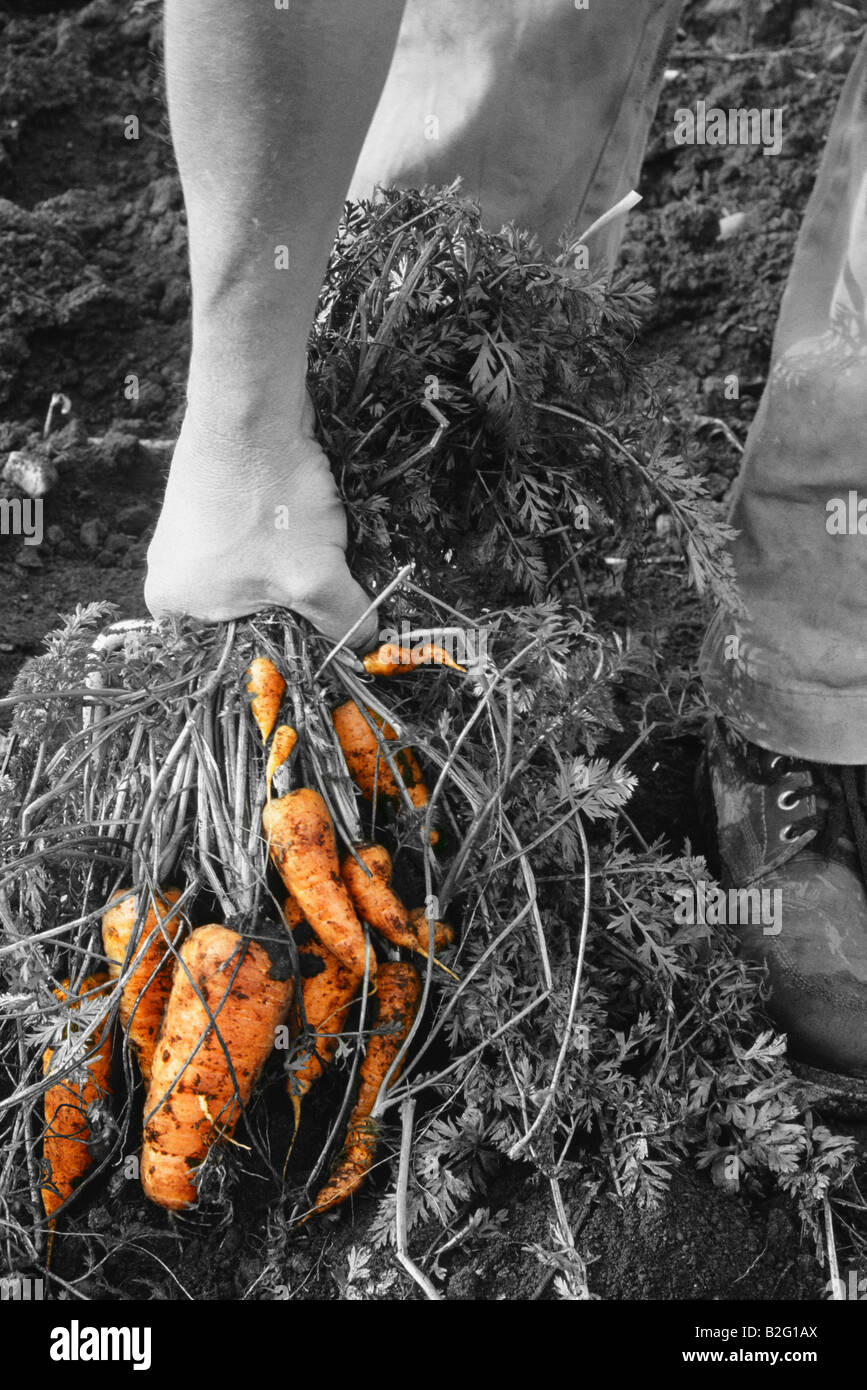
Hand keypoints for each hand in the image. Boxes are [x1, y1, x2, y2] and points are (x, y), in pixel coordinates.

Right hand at [144, 409, 378, 650]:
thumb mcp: (316, 577)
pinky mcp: (213, 505)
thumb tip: (369, 646)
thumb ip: (345, 621)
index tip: (317, 641)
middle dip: (290, 606)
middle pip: (249, 615)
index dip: (281, 650)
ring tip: (313, 546)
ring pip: (258, 577)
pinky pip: (257, 543)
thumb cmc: (271, 499)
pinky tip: (306, 523)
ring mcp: (189, 536)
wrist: (256, 407)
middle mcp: (172, 575)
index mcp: (171, 605)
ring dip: (293, 569)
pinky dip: (287, 539)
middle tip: (321, 588)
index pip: (234, 653)